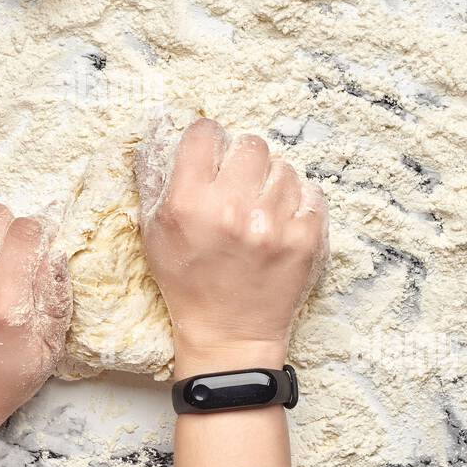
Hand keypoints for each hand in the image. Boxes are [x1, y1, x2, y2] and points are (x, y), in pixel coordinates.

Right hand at [136, 118, 328, 374]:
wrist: (229, 335)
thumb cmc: (188, 284)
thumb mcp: (154, 234)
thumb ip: (155, 180)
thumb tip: (160, 131)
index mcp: (189, 202)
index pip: (204, 134)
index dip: (207, 139)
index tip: (211, 154)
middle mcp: (232, 207)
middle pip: (250, 145)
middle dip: (243, 161)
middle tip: (239, 185)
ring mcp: (274, 223)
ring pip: (284, 167)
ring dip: (272, 182)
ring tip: (261, 208)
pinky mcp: (306, 238)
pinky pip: (311, 192)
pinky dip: (299, 201)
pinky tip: (283, 219)